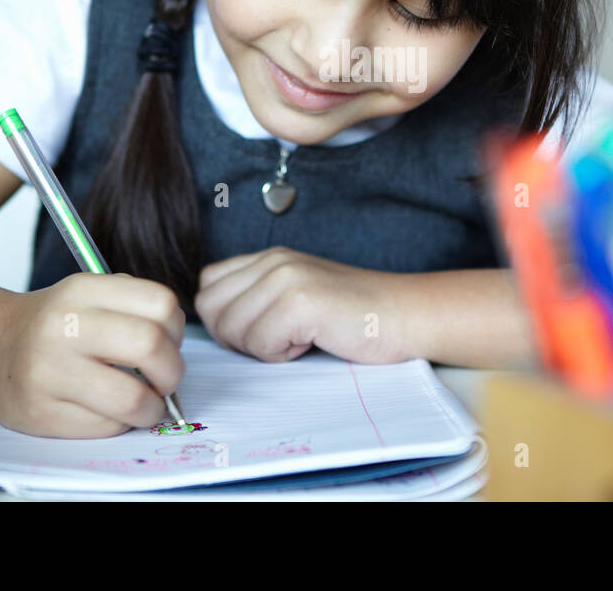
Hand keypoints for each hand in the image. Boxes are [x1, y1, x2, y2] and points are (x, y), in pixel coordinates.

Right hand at [0, 272, 184, 437]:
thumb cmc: (55, 324)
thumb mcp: (89, 295)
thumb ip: (134, 309)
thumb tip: (176, 349)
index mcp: (83, 290)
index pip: (161, 304)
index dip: (177, 330)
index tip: (169, 342)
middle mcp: (63, 326)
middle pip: (151, 347)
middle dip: (172, 372)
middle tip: (165, 380)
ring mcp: (49, 371)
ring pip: (133, 398)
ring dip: (152, 408)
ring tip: (144, 403)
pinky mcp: (42, 412)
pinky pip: (107, 426)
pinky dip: (120, 423)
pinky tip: (109, 411)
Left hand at [194, 246, 408, 363]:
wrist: (405, 315)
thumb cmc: (353, 317)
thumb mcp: (296, 295)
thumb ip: (256, 298)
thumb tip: (212, 324)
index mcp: (268, 257)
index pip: (207, 287)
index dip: (225, 319)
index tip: (262, 331)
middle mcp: (273, 260)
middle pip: (209, 309)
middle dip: (236, 337)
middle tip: (280, 340)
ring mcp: (285, 277)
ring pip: (230, 329)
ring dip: (262, 348)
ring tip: (300, 338)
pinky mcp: (300, 301)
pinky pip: (259, 344)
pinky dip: (282, 355)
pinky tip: (312, 342)